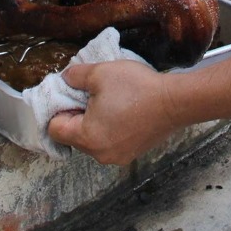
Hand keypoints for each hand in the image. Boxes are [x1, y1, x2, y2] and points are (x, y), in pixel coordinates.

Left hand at [47, 60, 177, 164]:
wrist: (175, 102)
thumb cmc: (136, 88)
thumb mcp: (99, 73)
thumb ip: (74, 76)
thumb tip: (65, 79)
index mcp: (87, 138)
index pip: (55, 130)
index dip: (58, 110)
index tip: (71, 95)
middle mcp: (100, 154)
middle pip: (74, 137)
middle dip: (77, 116)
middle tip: (91, 96)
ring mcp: (118, 157)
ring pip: (93, 140)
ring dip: (94, 123)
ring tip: (110, 102)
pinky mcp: (132, 154)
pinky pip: (110, 142)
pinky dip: (110, 129)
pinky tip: (123, 111)